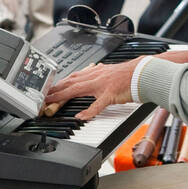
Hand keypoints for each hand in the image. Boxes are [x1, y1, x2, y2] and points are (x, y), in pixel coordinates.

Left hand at [40, 48, 187, 120]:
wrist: (147, 72)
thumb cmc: (131, 75)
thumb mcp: (110, 74)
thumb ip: (97, 77)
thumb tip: (87, 77)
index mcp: (96, 72)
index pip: (71, 78)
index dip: (57, 85)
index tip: (45, 91)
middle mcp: (96, 76)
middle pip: (69, 83)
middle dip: (53, 90)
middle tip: (40, 98)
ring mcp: (103, 85)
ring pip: (78, 89)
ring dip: (63, 96)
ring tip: (51, 103)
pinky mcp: (112, 94)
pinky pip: (98, 104)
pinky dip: (89, 111)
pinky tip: (81, 117)